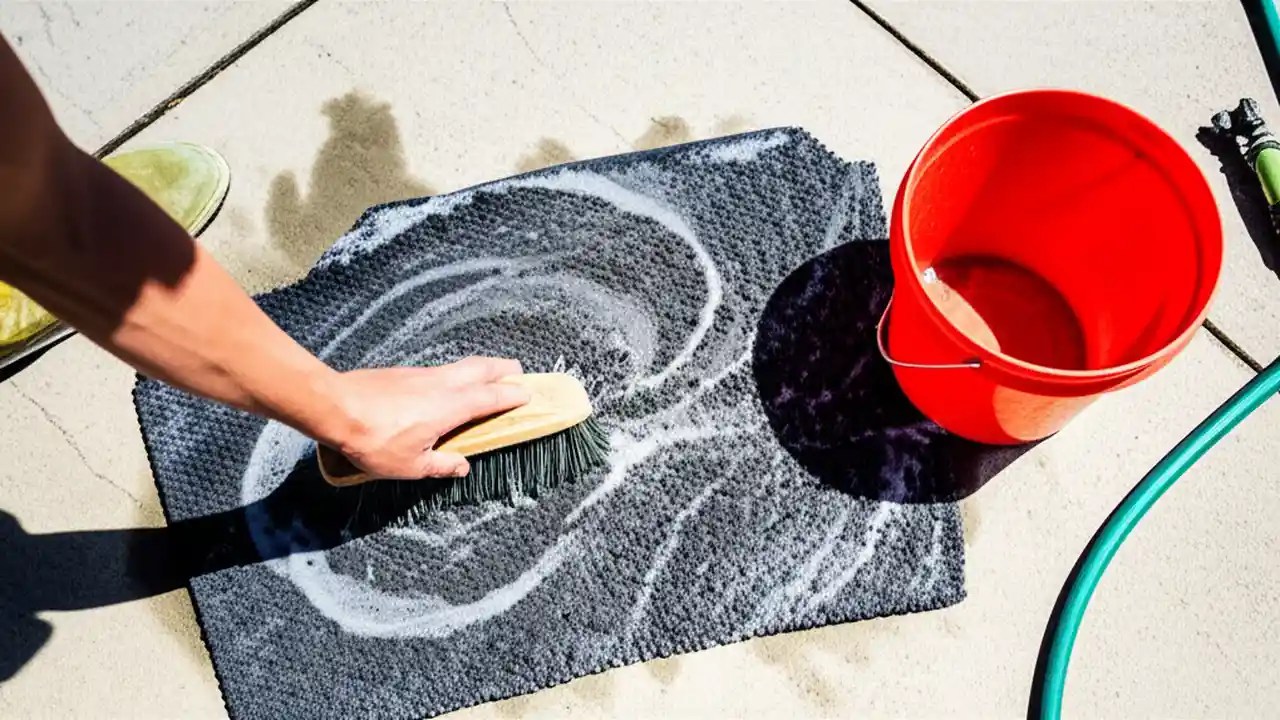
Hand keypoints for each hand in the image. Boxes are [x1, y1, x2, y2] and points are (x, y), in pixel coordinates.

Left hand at [327, 356, 529, 482]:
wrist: (335, 407)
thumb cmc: (374, 440)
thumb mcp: (411, 465)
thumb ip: (442, 465)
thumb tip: (463, 466)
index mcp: (451, 407)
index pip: (492, 397)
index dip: (513, 396)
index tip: (529, 396)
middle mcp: (442, 384)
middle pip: (483, 368)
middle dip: (505, 370)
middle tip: (518, 373)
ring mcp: (423, 374)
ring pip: (462, 365)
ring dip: (482, 368)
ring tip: (489, 376)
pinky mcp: (405, 373)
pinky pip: (441, 370)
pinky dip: (457, 374)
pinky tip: (449, 386)